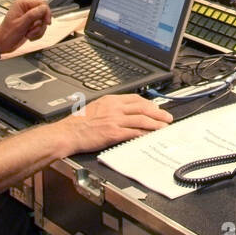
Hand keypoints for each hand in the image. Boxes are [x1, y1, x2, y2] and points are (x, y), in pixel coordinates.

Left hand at [0, 0, 51, 53]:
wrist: (2, 44)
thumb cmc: (7, 34)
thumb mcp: (20, 24)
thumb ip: (32, 15)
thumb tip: (44, 8)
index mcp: (22, 4)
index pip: (42, 3)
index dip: (46, 13)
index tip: (46, 22)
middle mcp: (27, 8)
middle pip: (44, 13)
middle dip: (40, 24)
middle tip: (32, 30)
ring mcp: (29, 16)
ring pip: (43, 21)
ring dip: (38, 30)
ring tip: (28, 34)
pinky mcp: (31, 23)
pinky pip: (41, 27)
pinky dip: (37, 33)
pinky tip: (29, 36)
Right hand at [57, 95, 172, 154]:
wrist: (67, 133)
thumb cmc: (78, 123)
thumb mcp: (96, 107)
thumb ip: (110, 107)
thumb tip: (124, 110)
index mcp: (111, 100)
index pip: (136, 98)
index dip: (149, 103)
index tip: (157, 108)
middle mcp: (115, 108)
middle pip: (143, 108)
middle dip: (158, 113)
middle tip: (167, 117)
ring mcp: (115, 120)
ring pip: (142, 120)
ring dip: (156, 124)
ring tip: (164, 127)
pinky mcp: (114, 133)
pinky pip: (134, 132)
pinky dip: (145, 134)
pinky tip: (151, 136)